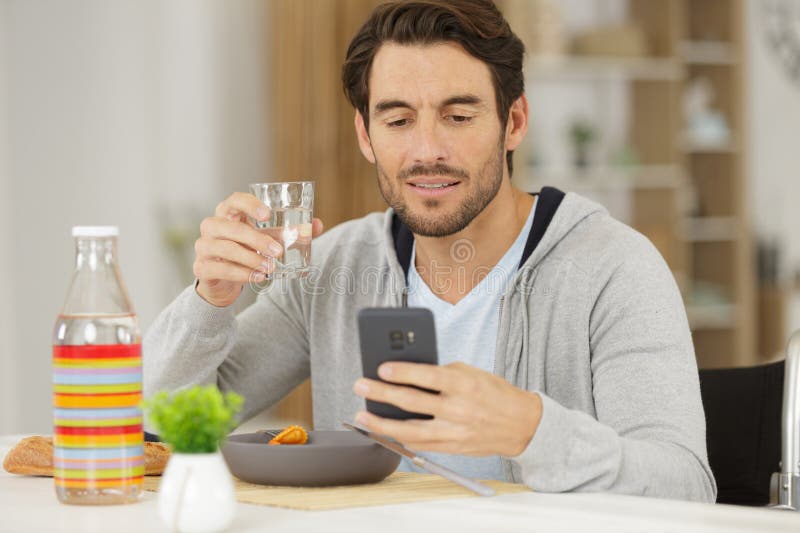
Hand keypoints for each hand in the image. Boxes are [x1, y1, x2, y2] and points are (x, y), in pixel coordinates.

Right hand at [193, 192, 323, 306]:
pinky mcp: (202, 267)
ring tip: (270, 268)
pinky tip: (257, 278)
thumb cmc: (246, 251)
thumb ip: (288, 233)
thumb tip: (316, 225)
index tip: (267, 215)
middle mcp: (212, 226)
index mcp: (228, 213)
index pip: (235, 200)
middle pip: (232, 227)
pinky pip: (220, 268)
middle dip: (257, 239)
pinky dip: (241, 273)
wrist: (223, 281)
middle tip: (278, 251)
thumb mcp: (267, 240)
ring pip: (226, 248)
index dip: (250, 205)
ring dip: (251, 259)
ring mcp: (204, 246)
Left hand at [352, 362, 541, 456]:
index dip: (403, 372)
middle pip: (412, 402)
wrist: (520, 424)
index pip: (428, 376)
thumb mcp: (471, 373)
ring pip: (409, 430)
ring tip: (363, 415)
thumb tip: (408, 374)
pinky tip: (384, 430)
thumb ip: (442, 374)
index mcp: (464, 384)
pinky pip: (419, 444)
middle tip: (361, 386)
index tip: (381, 368)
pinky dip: (399, 437)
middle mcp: (458, 409)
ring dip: (381, 423)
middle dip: (381, 394)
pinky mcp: (452, 447)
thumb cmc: (492, 393)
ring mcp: (454, 431)